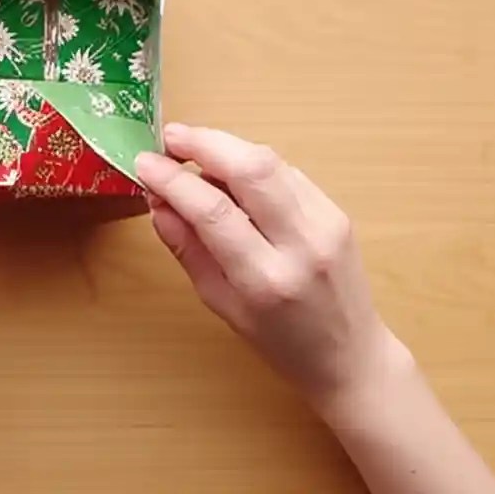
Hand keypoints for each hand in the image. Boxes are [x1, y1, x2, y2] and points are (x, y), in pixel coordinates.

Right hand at [136, 124, 410, 412]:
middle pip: (251, 169)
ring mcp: (326, 224)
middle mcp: (301, 245)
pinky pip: (287, 172)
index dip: (173, 180)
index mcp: (265, 280)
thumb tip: (157, 202)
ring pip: (271, 162)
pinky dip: (251, 164)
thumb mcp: (220, 304)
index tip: (144, 163)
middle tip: (168, 138)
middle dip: (204, 143)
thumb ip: (187, 249)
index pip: (213, 211)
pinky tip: (229, 172)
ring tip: (191, 151)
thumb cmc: (278, 341)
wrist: (351, 356)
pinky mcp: (337, 211)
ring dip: (225, 147)